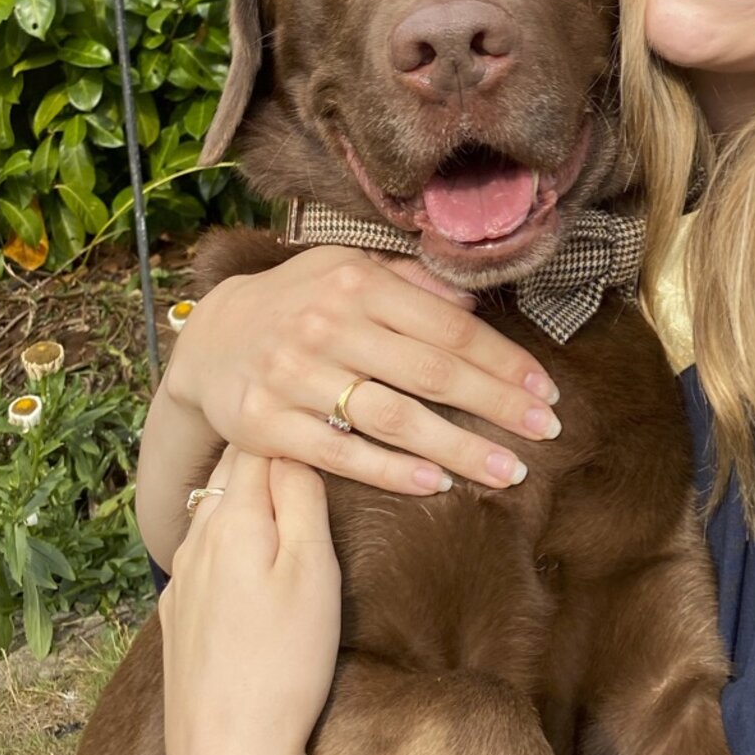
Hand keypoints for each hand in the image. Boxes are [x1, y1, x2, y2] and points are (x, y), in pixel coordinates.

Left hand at [159, 447, 339, 754]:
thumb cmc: (286, 666)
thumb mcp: (313, 572)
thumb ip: (302, 498)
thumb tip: (299, 438)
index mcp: (231, 519)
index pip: (259, 438)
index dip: (296, 417)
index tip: (331, 404)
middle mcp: (196, 541)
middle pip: (232, 472)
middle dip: (272, 449)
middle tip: (318, 432)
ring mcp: (182, 583)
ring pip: (216, 513)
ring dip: (250, 495)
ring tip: (291, 483)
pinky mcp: (179, 622)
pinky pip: (207, 558)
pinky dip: (234, 541)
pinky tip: (254, 555)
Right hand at [164, 246, 562, 497]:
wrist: (209, 342)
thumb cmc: (299, 303)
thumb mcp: (347, 270)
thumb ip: (411, 283)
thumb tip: (474, 302)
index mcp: (357, 282)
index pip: (449, 327)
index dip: (503, 361)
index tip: (545, 390)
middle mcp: (327, 326)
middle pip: (432, 373)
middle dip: (497, 406)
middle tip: (545, 431)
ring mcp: (295, 377)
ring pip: (394, 418)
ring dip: (459, 448)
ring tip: (507, 470)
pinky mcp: (267, 424)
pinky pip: (342, 454)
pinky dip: (392, 471)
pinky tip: (436, 483)